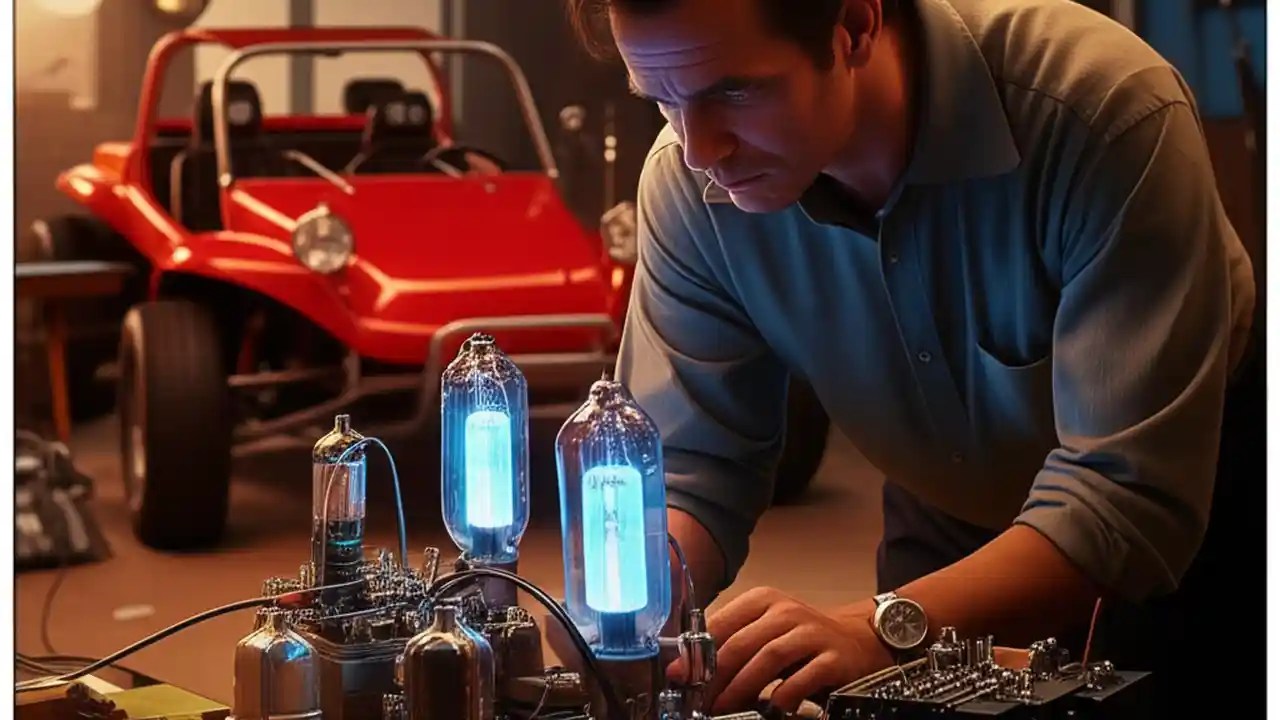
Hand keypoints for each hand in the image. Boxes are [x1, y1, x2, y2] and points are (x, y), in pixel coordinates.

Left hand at [668, 587, 894, 714]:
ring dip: (741, 687)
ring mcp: (812, 632)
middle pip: (740, 643)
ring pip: (768, 658)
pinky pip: (802, 678)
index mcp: (763, 600)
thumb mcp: (766, 633)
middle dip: (715, 677)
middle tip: (700, 701)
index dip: (696, 652)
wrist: (857, 641)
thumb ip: (732, 644)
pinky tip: (772, 709)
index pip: (721, 623)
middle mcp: (786, 611)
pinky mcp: (833, 657)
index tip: (680, 676)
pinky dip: (783, 696)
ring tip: (725, 708)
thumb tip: (687, 669)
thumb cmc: (801, 641)